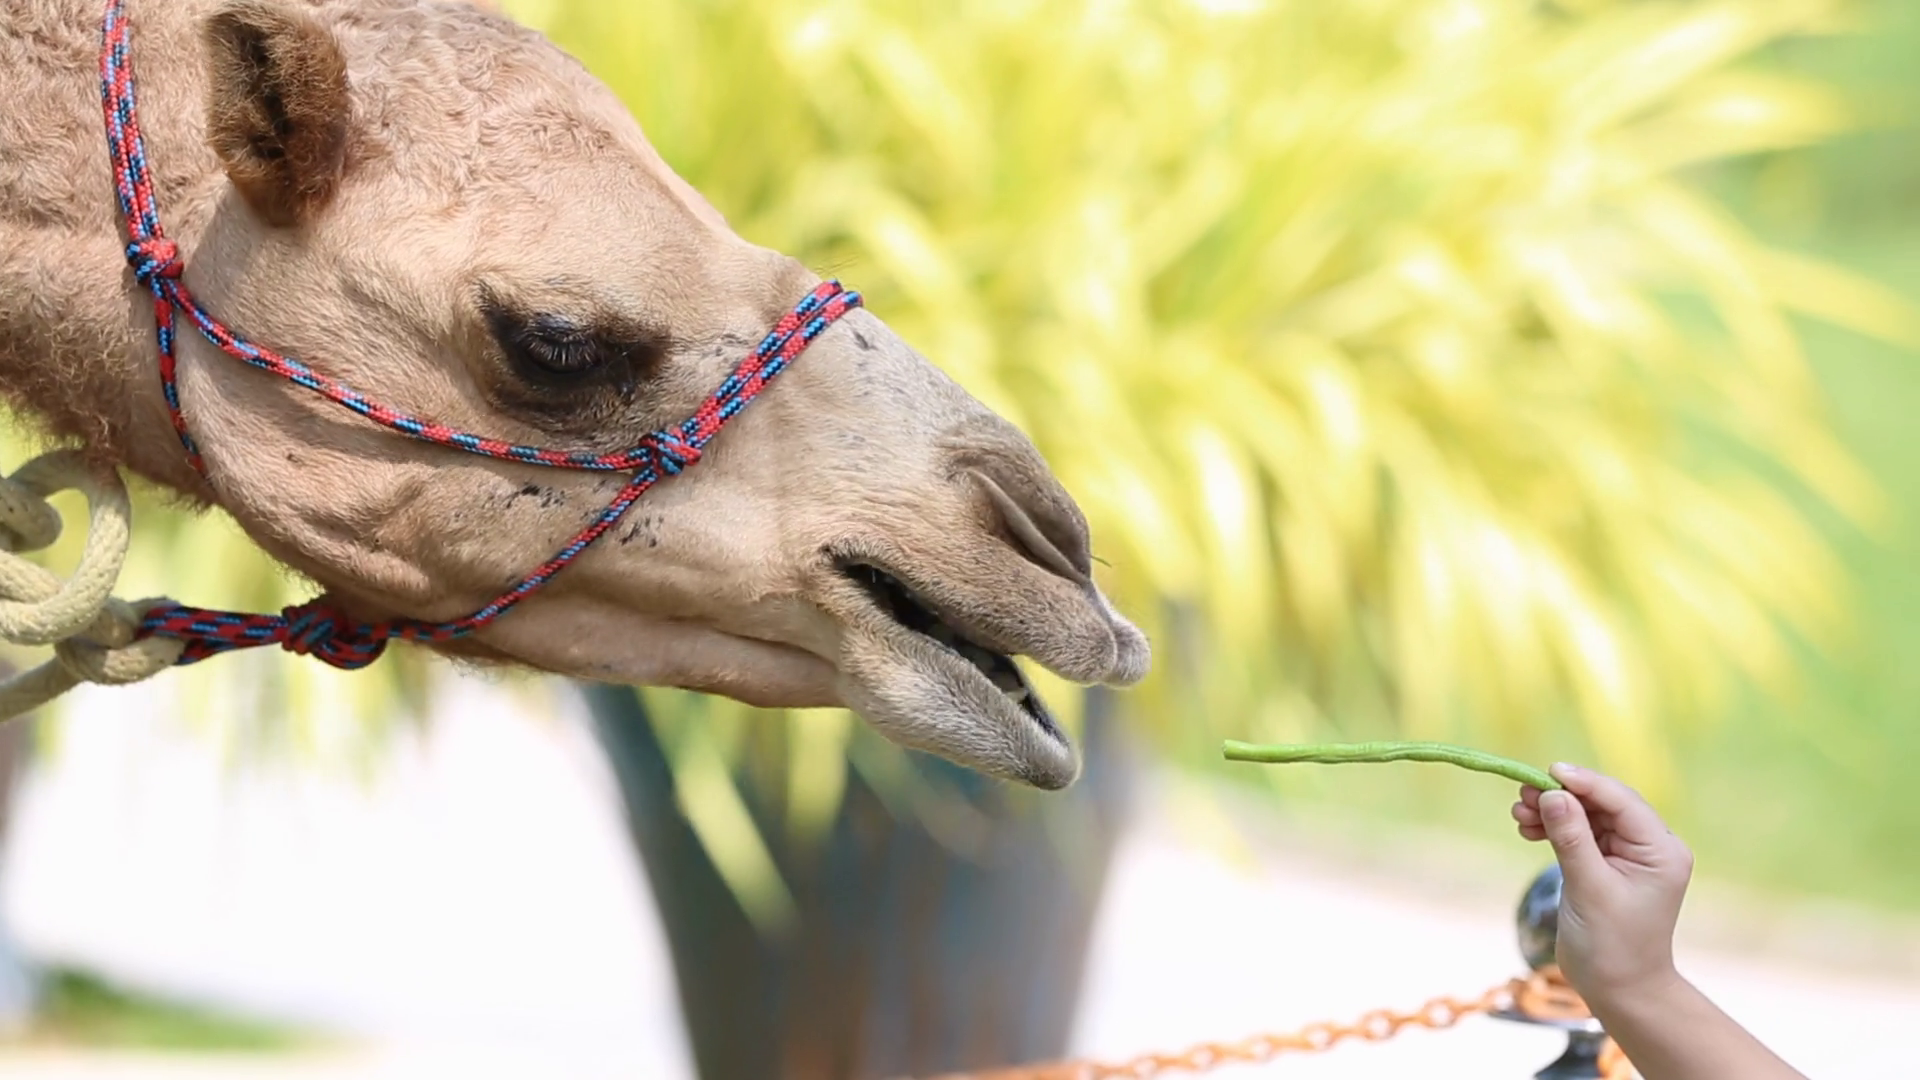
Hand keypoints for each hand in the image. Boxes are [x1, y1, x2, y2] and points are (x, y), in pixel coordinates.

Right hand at [1511, 763, 1692, 1004]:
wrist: (1619, 990)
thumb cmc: (1611, 946)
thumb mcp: (1589, 888)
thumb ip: (1571, 838)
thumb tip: (1552, 793)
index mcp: (1661, 850)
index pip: (1621, 801)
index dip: (1583, 782)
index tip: (1546, 772)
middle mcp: (1650, 847)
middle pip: (1603, 804)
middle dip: (1562, 797)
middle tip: (1522, 796)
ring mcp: (1629, 855)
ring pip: (1588, 816)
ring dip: (1554, 811)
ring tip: (1519, 815)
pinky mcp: (1607, 865)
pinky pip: (1580, 834)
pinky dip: (1555, 828)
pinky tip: (1529, 829)